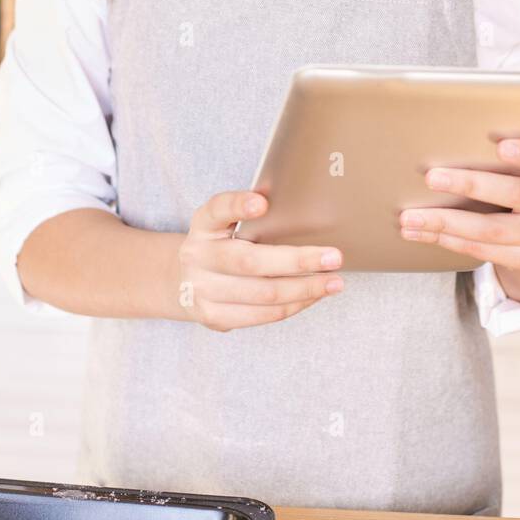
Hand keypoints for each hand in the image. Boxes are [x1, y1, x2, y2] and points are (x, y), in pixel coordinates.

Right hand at [173, 189, 344, 330]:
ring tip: (333, 282)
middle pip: (251, 262)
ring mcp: (201, 290)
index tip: (262, 203)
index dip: (238, 205)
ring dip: (305, 289)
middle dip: (298, 261)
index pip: (218, 210)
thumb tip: (302, 208)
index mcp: (203, 224)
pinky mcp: (212, 316)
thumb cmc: (220, 245)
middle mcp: (197, 256)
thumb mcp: (224, 223)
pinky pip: (262, 315)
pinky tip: (312, 296)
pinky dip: (293, 305)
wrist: (185, 281)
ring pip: (263, 294)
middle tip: (334, 257)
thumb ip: (249, 215)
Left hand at [398, 137, 519, 272]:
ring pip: (493, 229)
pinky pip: (484, 249)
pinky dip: (450, 240)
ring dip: (447, 222)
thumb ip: (510, 151)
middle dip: (470, 185)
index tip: (500, 146)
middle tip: (432, 177)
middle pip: (518, 194)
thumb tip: (452, 136)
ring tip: (412, 217)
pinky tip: (426, 232)